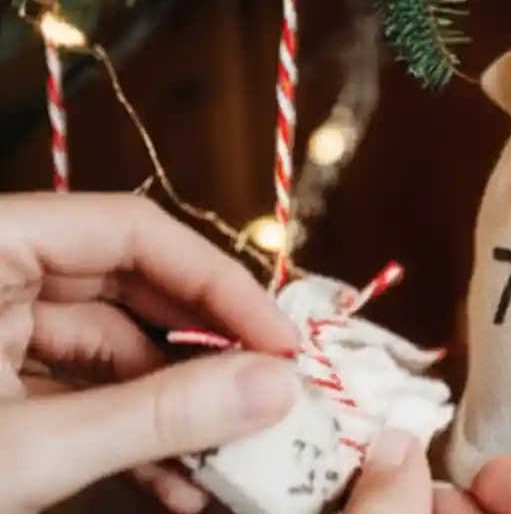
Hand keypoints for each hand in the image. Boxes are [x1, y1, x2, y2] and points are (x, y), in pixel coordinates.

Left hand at [0, 193, 300, 512]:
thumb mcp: (29, 449)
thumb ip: (154, 415)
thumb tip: (275, 388)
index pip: (130, 231)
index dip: (217, 282)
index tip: (280, 341)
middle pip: (129, 284)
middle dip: (204, 351)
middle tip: (269, 393)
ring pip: (110, 346)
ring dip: (174, 406)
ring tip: (227, 458)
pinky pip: (79, 388)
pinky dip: (128, 430)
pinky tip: (176, 480)